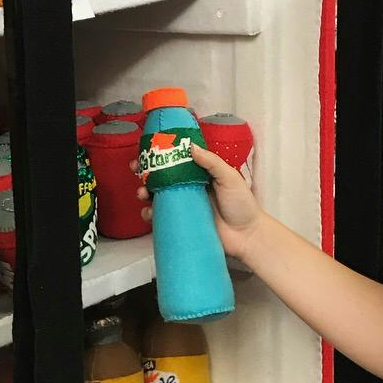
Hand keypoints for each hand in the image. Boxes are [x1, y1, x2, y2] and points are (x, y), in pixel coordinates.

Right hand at [135, 144, 265, 259]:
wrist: (246, 236)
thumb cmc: (242, 205)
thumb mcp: (230, 178)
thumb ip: (212, 162)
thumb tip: (191, 147)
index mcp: (200, 174)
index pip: (176, 161)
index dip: (160, 156)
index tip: (146, 151)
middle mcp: (189, 188)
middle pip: (162, 178)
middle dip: (145, 173)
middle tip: (135, 170)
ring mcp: (183, 206)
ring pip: (157, 197)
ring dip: (145, 193)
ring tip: (142, 194)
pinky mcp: (181, 223)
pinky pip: (161, 218)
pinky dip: (150, 215)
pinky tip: (148, 213)